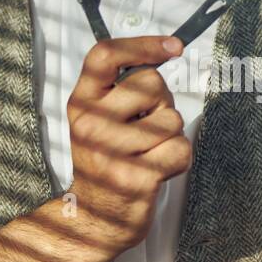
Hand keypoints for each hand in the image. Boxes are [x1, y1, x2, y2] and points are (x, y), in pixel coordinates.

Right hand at [66, 35, 192, 251]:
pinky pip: (180, 148)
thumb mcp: (97, 119)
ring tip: (147, 154)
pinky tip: (157, 170)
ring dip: (170, 136)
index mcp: (81, 102)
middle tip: (145, 128)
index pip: (106, 55)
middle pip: (152, 84)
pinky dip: (178, 160)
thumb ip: (120, 88)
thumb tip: (166, 50)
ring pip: (171, 119)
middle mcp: (91, 123)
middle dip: (161, 103)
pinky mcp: (135, 177)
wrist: (96, 217)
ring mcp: (112, 151)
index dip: (143, 44)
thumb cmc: (106, 162)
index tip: (173, 47)